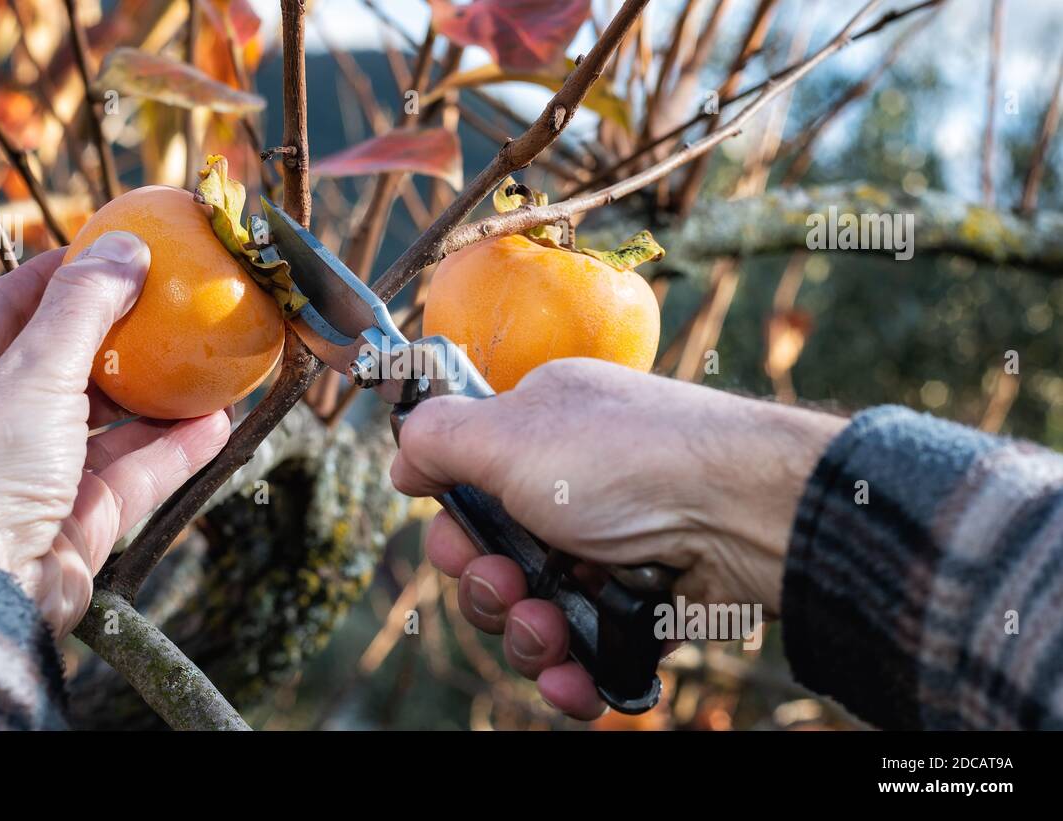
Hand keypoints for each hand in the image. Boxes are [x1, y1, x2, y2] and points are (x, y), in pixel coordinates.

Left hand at [0, 232, 230, 638]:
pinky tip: (217, 423)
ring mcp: (37, 473)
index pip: (12, 303)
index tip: (121, 250)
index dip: (66, 273)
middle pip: (66, 363)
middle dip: (123, 336)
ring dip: (158, 396)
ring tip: (210, 364)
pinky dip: (174, 449)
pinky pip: (134, 473)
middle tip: (176, 304)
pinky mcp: (77, 519)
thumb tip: (126, 243)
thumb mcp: (33, 369)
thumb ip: (84, 304)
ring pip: (108, 423)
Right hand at [389, 358, 845, 717]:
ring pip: (537, 613)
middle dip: (489, 592)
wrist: (747, 513)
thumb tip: (403, 455)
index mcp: (539, 431)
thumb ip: (438, 439)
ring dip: (528, 638)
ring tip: (551, 635)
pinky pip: (589, 646)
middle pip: (497, 561)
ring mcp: (611, 546)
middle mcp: (574, 487)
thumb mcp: (510, 432)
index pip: (470, 489)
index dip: (455, 531)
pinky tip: (575, 682)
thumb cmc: (626, 461)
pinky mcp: (646, 600)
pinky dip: (574, 670)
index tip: (462, 546)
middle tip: (512, 589)